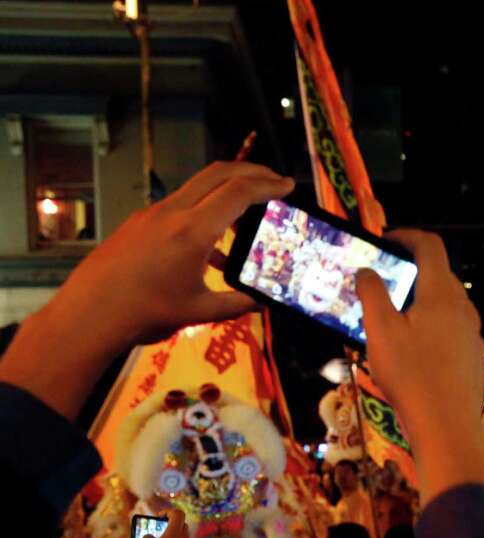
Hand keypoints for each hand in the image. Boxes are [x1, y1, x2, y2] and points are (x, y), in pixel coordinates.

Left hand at [0, 161, 292, 419]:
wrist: (90, 313)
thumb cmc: (145, 312)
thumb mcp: (200, 312)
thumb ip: (236, 303)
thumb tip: (260, 302)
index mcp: (193, 231)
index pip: (238, 193)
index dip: (268, 185)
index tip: (288, 185)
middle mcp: (173, 213)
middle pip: (219, 173)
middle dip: (251, 171)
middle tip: (274, 181)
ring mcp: (153, 214)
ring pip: (198, 187)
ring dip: (227, 190)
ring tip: (248, 211)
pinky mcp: (140, 223)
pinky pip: (181, 205)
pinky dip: (205, 210)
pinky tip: (211, 245)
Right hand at [357, 230, 483, 500]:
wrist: (447, 426)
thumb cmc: (412, 376)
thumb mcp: (380, 330)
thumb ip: (372, 293)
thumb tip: (368, 270)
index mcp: (441, 293)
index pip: (430, 246)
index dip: (407, 236)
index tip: (386, 239)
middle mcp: (463, 308)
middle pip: (439, 274)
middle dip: (410, 271)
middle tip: (383, 281)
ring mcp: (472, 332)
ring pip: (446, 304)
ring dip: (420, 301)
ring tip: (393, 318)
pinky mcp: (473, 355)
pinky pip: (452, 329)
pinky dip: (431, 326)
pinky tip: (412, 349)